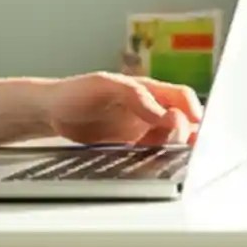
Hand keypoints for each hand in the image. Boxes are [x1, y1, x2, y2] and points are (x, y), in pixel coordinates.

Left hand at [40, 72, 202, 146]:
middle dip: (186, 131)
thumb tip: (166, 114)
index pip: (180, 96)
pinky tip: (158, 160)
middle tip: (176, 142)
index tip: (196, 124)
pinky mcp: (130, 144)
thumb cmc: (74, 92)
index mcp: (144, 89)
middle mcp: (147, 108)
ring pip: (171, 137)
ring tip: (172, 153)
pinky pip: (154, 150)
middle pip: (181, 119)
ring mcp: (139, 126)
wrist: (50, 111)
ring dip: (177, 145)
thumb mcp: (104, 86)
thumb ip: (135, 96)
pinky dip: (161, 155)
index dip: (193, 109)